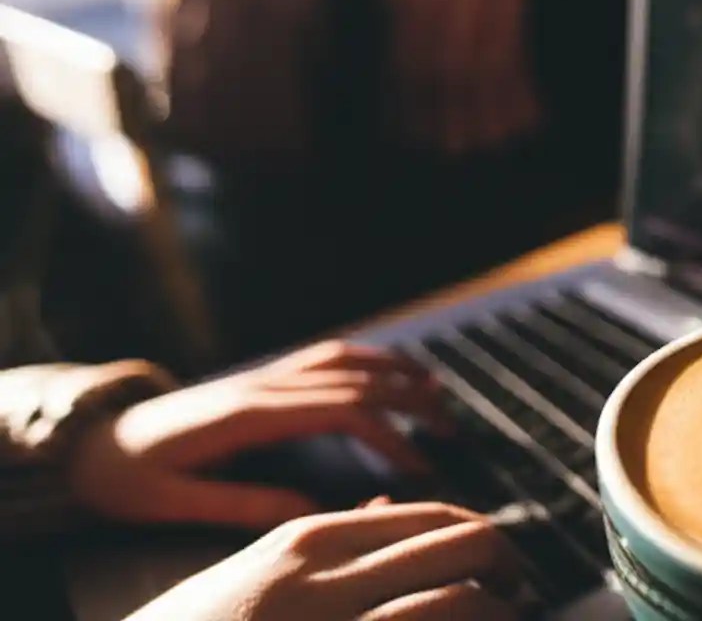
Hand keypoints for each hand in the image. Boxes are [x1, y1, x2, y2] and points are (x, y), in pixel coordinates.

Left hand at [69, 341, 450, 529]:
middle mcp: (262, 384)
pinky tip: (388, 369)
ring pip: (342, 358)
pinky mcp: (258, 378)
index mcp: (249, 414)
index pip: (341, 411)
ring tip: (437, 390)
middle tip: (452, 427)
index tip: (420, 466)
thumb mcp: (173, 503)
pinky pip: (320, 356)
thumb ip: (242, 504)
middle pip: (353, 378)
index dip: (389, 436)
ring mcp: (261, 374)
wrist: (87, 440)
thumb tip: (310, 507)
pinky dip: (363, 357)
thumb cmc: (127, 476)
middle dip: (409, 399)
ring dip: (394, 369)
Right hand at [127, 502, 523, 620]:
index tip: (503, 568)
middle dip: (509, 567)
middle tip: (521, 593)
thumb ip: (330, 543)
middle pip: (463, 545)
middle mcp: (326, 577)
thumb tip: (389, 512)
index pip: (433, 517)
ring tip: (508, 619)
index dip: (484, 539)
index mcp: (311, 541)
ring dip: (500, 611)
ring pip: (459, 601)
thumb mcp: (260, 573)